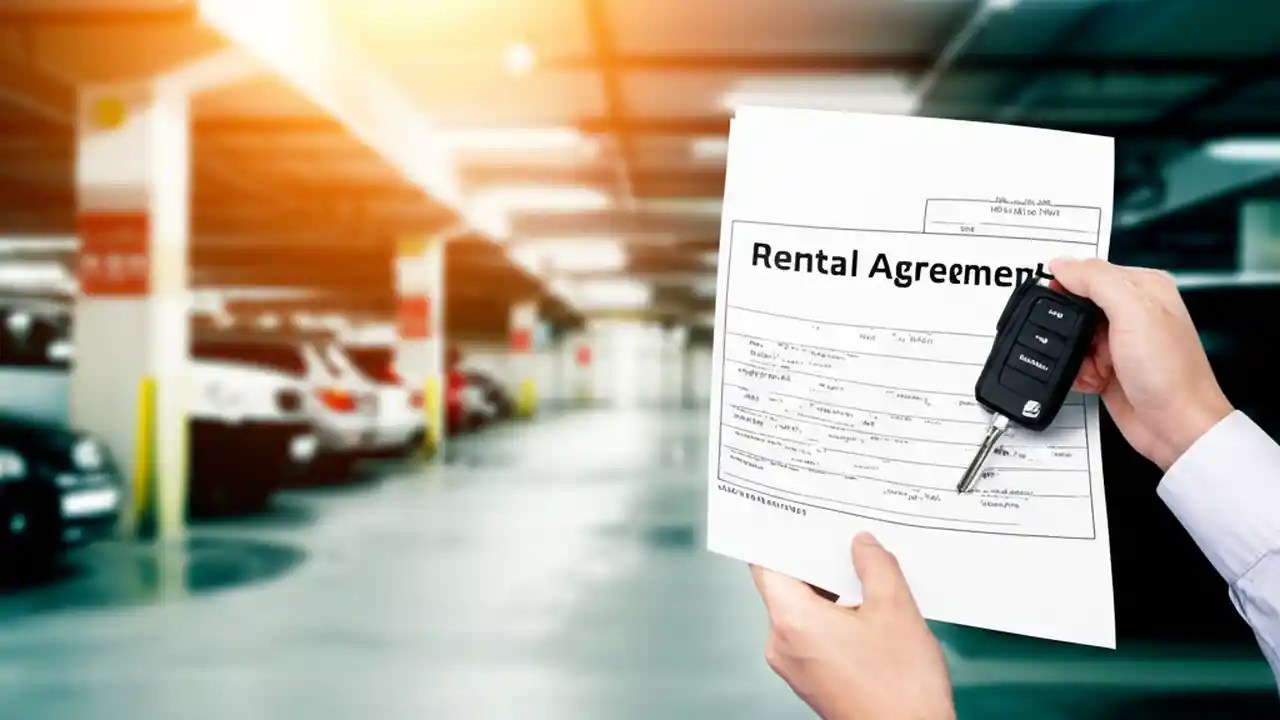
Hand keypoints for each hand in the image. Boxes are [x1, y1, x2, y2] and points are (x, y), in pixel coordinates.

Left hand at [750, 532, 953, 719]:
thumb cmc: (900, 687)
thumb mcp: (896, 609)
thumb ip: (875, 566)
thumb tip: (862, 544)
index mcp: (791, 620)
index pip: (765, 565)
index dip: (778, 537)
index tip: (792, 515)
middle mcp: (781, 644)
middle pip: (785, 586)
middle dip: (815, 561)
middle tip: (841, 535)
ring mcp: (794, 664)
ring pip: (801, 610)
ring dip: (829, 590)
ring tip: (863, 571)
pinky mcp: (811, 678)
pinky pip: (812, 633)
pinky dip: (832, 616)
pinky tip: (866, 608)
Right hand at [1049, 258, 1232, 470]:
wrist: (1176, 428)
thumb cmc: (1171, 374)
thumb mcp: (1133, 313)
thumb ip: (1096, 281)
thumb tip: (1063, 264)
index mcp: (1145, 288)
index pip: (1092, 271)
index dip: (1069, 284)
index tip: (1055, 298)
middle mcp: (1133, 312)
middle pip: (1077, 305)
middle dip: (1069, 326)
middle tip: (1083, 339)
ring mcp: (1120, 342)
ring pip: (1071, 336)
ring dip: (1072, 354)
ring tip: (1094, 365)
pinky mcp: (1108, 368)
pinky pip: (1074, 362)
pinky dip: (1075, 373)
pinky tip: (1093, 380)